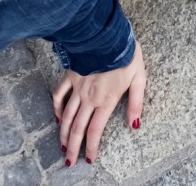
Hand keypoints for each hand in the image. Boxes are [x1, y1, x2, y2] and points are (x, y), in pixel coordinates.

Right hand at [53, 45, 144, 165]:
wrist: (106, 33)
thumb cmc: (126, 54)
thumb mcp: (139, 78)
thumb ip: (136, 103)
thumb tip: (134, 124)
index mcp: (106, 100)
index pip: (95, 131)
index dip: (91, 148)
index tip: (88, 160)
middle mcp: (89, 97)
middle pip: (78, 129)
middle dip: (73, 148)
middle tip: (69, 162)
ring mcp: (78, 87)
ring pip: (66, 116)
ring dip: (64, 133)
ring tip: (63, 146)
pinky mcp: (70, 76)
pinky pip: (59, 95)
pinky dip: (56, 107)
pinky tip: (57, 117)